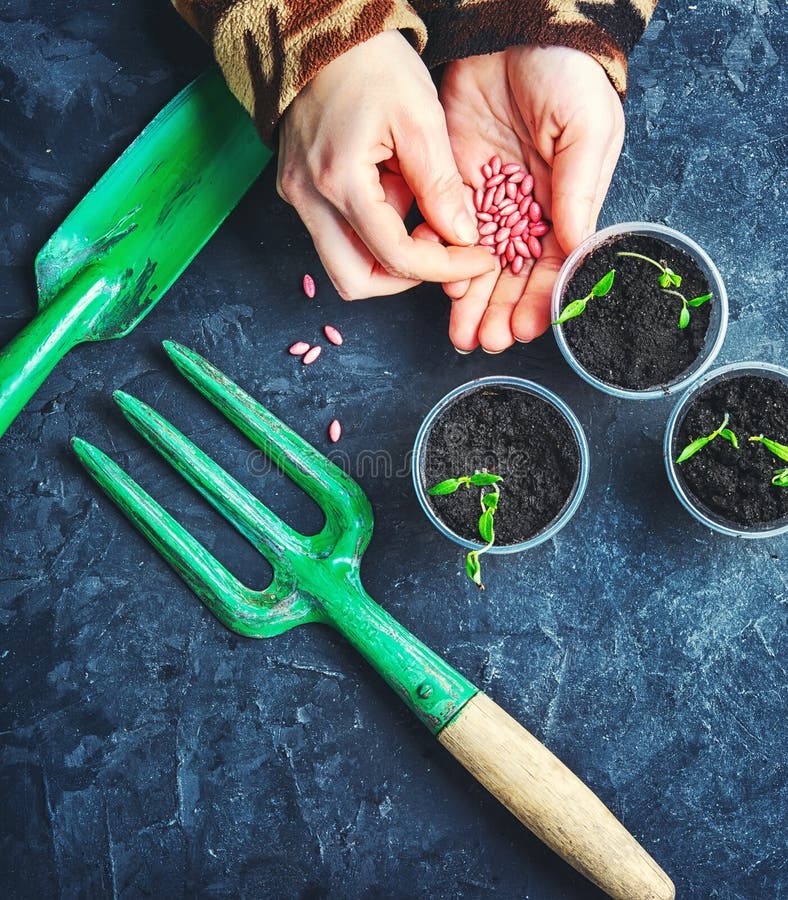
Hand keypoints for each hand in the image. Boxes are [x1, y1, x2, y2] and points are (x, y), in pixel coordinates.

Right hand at [276, 30, 494, 299]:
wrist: (321, 30)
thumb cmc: (371, 62)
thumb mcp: (420, 118)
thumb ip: (441, 185)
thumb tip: (462, 239)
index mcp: (340, 182)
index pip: (395, 257)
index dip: (443, 268)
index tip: (478, 257)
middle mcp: (309, 200)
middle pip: (354, 281)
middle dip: (404, 278)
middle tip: (441, 251)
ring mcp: (298, 198)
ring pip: (343, 265)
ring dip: (387, 256)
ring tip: (418, 213)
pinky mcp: (299, 190)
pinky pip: (337, 236)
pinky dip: (372, 232)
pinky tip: (395, 194)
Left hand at [438, 46, 624, 351]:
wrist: (516, 31)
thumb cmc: (567, 77)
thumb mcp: (587, 128)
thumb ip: (581, 188)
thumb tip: (578, 246)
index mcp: (565, 206)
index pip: (553, 266)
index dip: (539, 301)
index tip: (524, 329)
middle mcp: (526, 214)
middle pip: (512, 276)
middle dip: (500, 312)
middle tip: (486, 342)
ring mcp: (488, 203)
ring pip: (478, 265)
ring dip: (471, 302)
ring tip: (463, 334)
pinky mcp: (454, 185)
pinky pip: (446, 232)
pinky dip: (443, 261)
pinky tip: (441, 288)